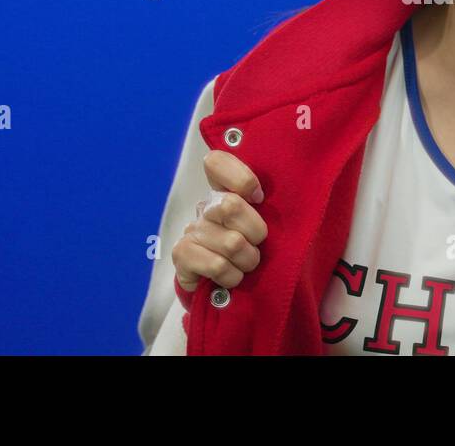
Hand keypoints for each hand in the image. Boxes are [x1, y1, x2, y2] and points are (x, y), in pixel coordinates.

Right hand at [171, 149, 268, 291]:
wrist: (225, 292)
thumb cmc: (252, 253)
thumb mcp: (267, 227)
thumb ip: (271, 208)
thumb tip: (273, 194)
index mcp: (227, 192)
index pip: (216, 162)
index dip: (241, 178)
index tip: (259, 198)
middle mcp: (206, 207)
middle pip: (231, 205)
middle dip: (255, 233)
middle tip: (256, 245)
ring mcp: (192, 230)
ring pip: (232, 242)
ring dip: (247, 261)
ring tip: (244, 265)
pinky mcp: (182, 253)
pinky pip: (217, 265)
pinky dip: (232, 276)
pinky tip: (229, 277)